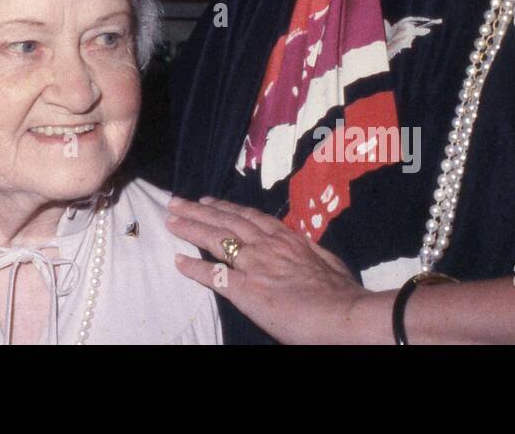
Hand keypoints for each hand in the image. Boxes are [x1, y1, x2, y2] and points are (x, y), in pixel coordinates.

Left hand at [167, 195, 382, 343]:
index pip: (249, 216)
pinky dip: (194, 267)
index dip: (226, 207)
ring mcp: (254, 265)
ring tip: (170, 219)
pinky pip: (214, 276)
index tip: (209, 200)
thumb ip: (309, 251)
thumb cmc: (342, 292)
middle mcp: (266, 245)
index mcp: (286, 238)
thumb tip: (304, 246)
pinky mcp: (246, 290)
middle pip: (226, 221)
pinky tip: (178, 261)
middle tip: (177, 201)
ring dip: (190, 227)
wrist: (344, 314)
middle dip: (199, 209)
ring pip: (215, 239)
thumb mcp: (326, 261)